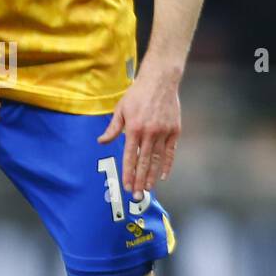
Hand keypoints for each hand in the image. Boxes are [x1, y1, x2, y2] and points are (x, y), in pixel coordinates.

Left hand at [97, 64, 180, 194]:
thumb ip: (113, 128)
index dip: (128, 173)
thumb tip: (101, 142)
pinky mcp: (174, 131)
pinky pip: (170, 152)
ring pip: (157, 160)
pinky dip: (167, 165)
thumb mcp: (121, 109)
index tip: (127, 185)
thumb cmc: (137, 94)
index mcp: (134, 128)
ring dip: (152, 176)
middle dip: (140, 180)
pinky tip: (163, 176)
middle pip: (144, 162)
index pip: (130, 156)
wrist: (160, 81)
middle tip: (137, 195)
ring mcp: (163, 133)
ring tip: (148, 189)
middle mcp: (149, 133)